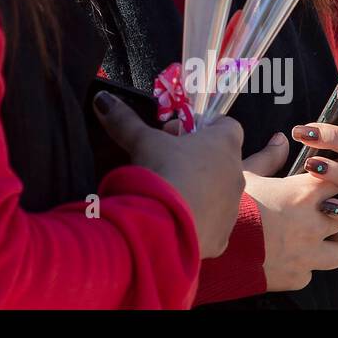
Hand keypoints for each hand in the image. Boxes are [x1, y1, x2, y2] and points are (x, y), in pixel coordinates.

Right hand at [93, 93, 244, 258]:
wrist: (166, 229)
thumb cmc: (163, 172)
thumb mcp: (141, 141)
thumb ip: (125, 120)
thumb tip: (102, 99)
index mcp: (224, 144)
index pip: (227, 125)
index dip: (202, 126)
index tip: (175, 133)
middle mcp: (235, 175)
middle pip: (221, 159)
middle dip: (197, 158)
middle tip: (166, 161)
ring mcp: (232, 208)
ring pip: (219, 193)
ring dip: (199, 190)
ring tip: (168, 194)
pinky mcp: (222, 238)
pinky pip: (213, 223)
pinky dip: (197, 220)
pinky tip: (174, 221)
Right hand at [241, 132, 337, 290]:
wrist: (209, 244)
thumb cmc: (227, 204)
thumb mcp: (243, 173)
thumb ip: (268, 157)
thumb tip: (281, 140)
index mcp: (303, 194)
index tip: (333, 174)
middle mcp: (313, 225)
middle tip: (324, 205)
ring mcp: (308, 255)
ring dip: (330, 243)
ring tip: (313, 237)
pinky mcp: (296, 278)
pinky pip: (311, 273)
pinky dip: (303, 266)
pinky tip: (287, 257)